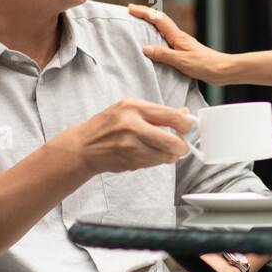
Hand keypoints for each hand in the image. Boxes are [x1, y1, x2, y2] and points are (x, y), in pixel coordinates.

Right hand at [54, 99, 191, 176]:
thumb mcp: (131, 109)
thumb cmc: (109, 125)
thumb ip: (158, 112)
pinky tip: (150, 155)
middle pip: (171, 141)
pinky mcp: (129, 161)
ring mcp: (130, 145)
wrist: (84, 146)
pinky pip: (153, 163)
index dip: (185, 124)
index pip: (171, 115)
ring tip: (165, 151)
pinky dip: (157, 161)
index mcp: (134, 107)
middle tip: (182, 147)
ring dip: (170, 156)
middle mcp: (132, 125)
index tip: (188, 128)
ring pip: (163, 155)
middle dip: (182, 146)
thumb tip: (185, 113)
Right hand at [129, 4, 234, 85]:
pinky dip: (157, 37)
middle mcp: (179, 38)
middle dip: (145, 14)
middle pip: (160, 21)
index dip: (144, 13)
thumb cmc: (206, 65)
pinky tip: (154, 43)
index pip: (158, 20)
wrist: (223, 70)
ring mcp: (182, 44)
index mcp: (178, 37)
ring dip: (150, 24)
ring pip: (163, 30)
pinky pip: (166, 40)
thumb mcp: (182, 61)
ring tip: (139, 24)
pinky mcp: (185, 52)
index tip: (130, 8)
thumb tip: (145, 48)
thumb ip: (163, 55)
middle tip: (131, 10)